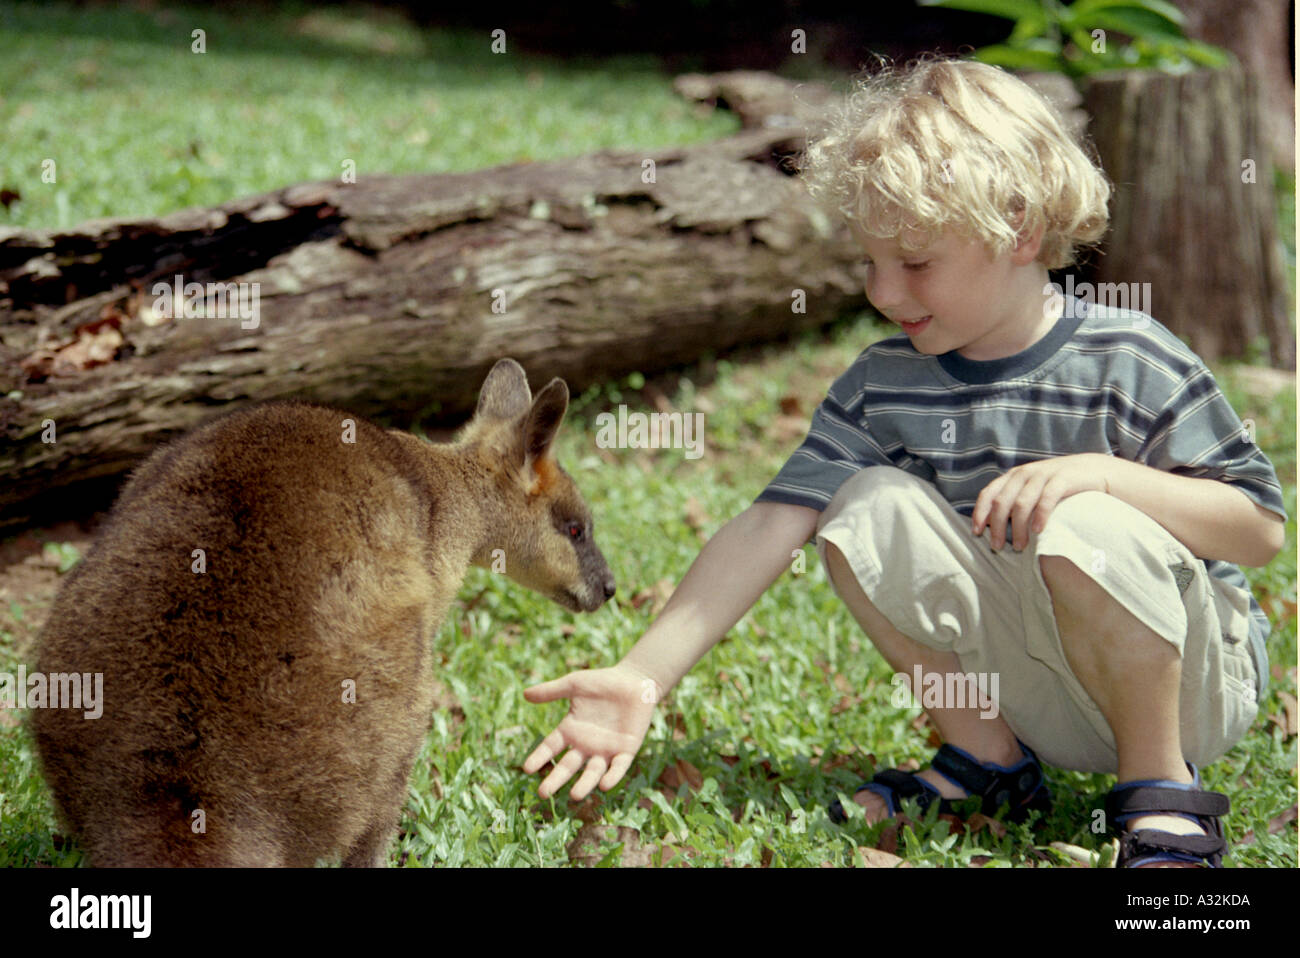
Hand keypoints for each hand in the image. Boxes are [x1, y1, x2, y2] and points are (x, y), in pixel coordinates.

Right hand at [522, 661, 660, 799]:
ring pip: (593, 772)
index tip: (527, 769)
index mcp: (571, 730)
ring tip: (575, 795)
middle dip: (557, 779)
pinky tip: (605, 785)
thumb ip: (551, 691)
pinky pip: (618, 766)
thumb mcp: (574, 684)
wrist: (634, 680)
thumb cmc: (602, 682)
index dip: (540, 757)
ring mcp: (606, 749)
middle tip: (544, 793)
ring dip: (585, 784)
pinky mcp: (627, 750)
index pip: (551, 747)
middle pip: (568, 766)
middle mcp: (586, 745)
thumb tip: (525, 694)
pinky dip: (613, 776)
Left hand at [971, 453, 1112, 550]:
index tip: (977, 533)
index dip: (980, 513)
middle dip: (996, 527)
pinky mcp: (1063, 479)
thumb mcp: (1033, 490)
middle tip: (998, 547)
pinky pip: (1046, 499)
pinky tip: (1038, 531)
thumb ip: (1015, 502)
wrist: (1095, 470)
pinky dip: (1040, 516)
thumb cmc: (1059, 486)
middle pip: (1002, 502)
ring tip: (1020, 547)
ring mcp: (1043, 474)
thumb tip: (993, 528)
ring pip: (1021, 503)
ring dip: (1017, 528)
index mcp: (1013, 476)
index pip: (988, 494)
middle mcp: (1025, 473)